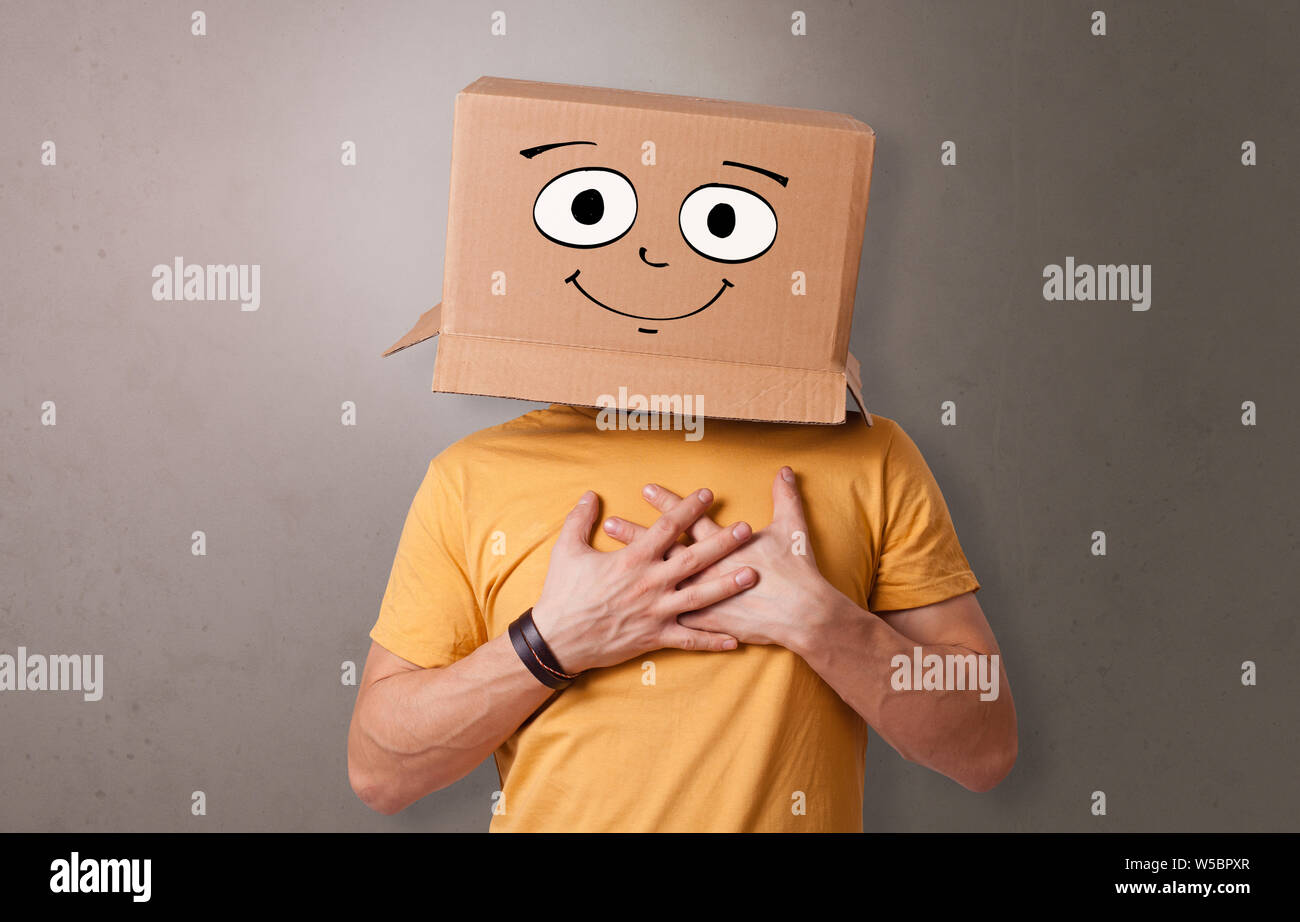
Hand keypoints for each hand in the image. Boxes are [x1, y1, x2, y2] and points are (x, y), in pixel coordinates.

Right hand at [529, 488, 758, 673]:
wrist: (556, 639)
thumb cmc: (561, 593)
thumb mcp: (565, 550)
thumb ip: (580, 519)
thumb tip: (591, 494)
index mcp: (632, 559)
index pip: (667, 528)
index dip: (688, 508)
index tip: (708, 494)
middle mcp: (650, 583)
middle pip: (693, 559)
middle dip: (722, 542)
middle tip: (746, 529)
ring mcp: (655, 612)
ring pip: (700, 598)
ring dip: (727, 586)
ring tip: (751, 574)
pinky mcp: (655, 637)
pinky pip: (689, 640)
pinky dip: (712, 641)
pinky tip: (735, 640)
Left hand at [602, 468, 845, 652]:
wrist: (802, 614)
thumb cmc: (796, 572)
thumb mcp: (793, 529)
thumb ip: (785, 498)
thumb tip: (786, 471)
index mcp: (721, 545)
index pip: (687, 519)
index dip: (667, 503)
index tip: (646, 490)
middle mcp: (705, 570)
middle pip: (663, 549)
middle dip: (635, 536)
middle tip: (611, 523)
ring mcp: (702, 598)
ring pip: (659, 584)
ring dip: (635, 574)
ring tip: (610, 565)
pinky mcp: (706, 622)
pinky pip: (674, 620)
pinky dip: (652, 615)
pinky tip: (630, 613)